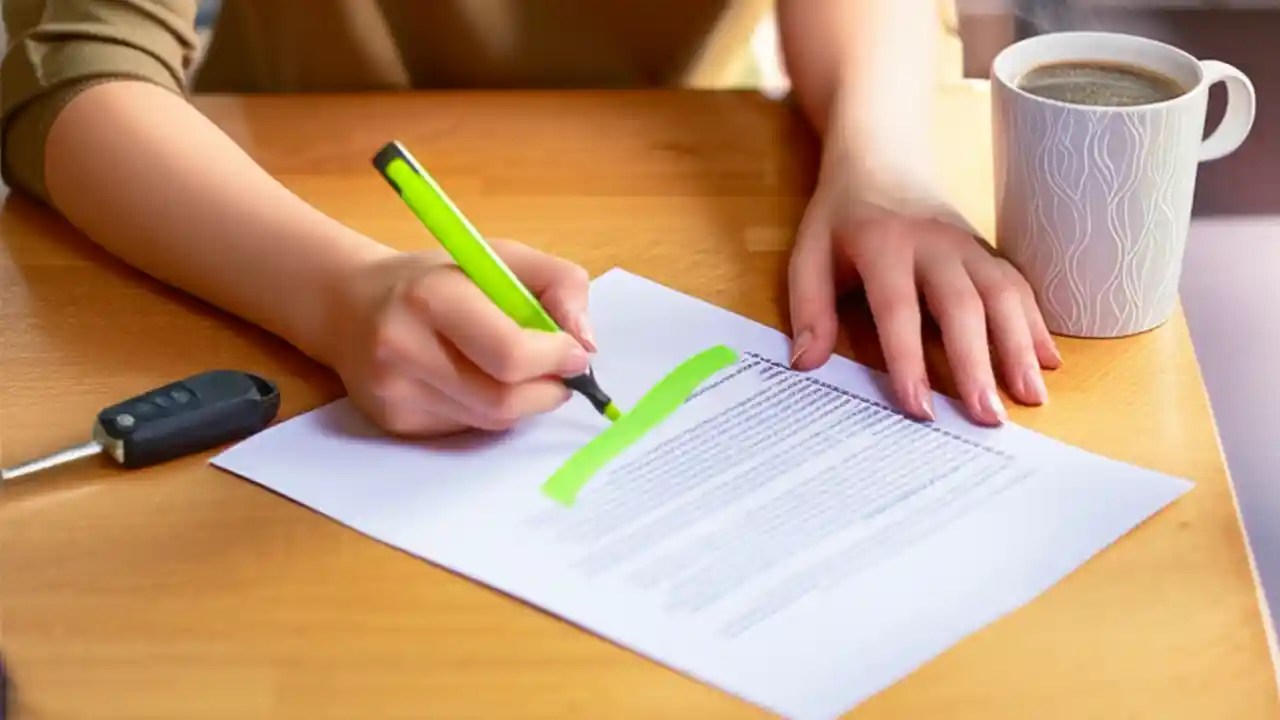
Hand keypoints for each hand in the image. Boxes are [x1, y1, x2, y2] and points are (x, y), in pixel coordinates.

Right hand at [325, 239, 595, 436]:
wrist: (349, 305)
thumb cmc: (439, 278)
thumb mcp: (500, 257)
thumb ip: (558, 284)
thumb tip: (586, 344)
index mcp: (431, 296)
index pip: (509, 353)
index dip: (555, 359)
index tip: (575, 352)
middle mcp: (403, 347)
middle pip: (502, 400)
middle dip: (548, 390)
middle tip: (561, 373)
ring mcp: (394, 392)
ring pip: (490, 421)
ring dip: (524, 403)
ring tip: (523, 373)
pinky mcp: (393, 422)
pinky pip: (466, 429)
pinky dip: (490, 411)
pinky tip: (478, 381)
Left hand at [786, 161, 1061, 426]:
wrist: (881, 159)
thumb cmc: (841, 218)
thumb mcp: (808, 254)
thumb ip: (808, 308)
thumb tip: (806, 363)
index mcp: (883, 244)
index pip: (897, 309)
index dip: (908, 360)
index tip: (920, 409)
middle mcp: (934, 243)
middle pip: (962, 305)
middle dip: (977, 364)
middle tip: (989, 417)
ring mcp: (968, 245)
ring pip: (1003, 294)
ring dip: (1021, 347)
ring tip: (1032, 398)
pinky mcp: (989, 250)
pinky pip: (1019, 285)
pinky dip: (1037, 323)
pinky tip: (1049, 362)